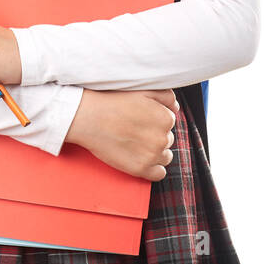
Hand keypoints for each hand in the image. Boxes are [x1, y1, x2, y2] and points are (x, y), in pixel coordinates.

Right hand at [64, 88, 179, 181]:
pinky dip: (153, 168)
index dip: (154, 120)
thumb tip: (176, 108)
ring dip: (154, 151)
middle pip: (167, 140)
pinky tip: (140, 158)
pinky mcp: (140, 169)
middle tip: (134, 129)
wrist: (87, 117)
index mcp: (166, 118)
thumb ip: (166, 96)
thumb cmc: (112, 100)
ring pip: (164, 156)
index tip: (139, 118)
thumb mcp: (143, 89)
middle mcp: (163, 138)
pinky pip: (159, 173)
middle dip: (154, 135)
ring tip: (135, 142)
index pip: (169, 122)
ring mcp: (151, 155)